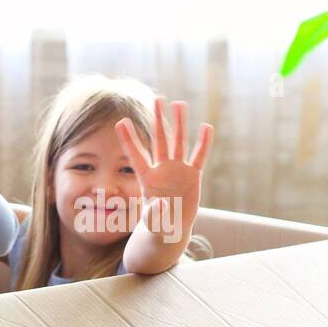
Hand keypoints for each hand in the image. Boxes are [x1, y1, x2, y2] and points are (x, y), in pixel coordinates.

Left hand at [115, 98, 213, 232]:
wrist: (172, 226)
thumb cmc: (158, 224)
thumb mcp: (153, 221)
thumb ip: (154, 213)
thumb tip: (160, 204)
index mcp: (147, 178)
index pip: (136, 154)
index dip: (129, 139)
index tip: (121, 122)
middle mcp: (162, 169)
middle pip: (159, 140)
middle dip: (158, 120)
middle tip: (158, 99)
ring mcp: (178, 170)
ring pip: (178, 143)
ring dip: (179, 124)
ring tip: (180, 104)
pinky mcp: (193, 176)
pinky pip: (199, 157)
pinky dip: (203, 143)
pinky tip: (206, 127)